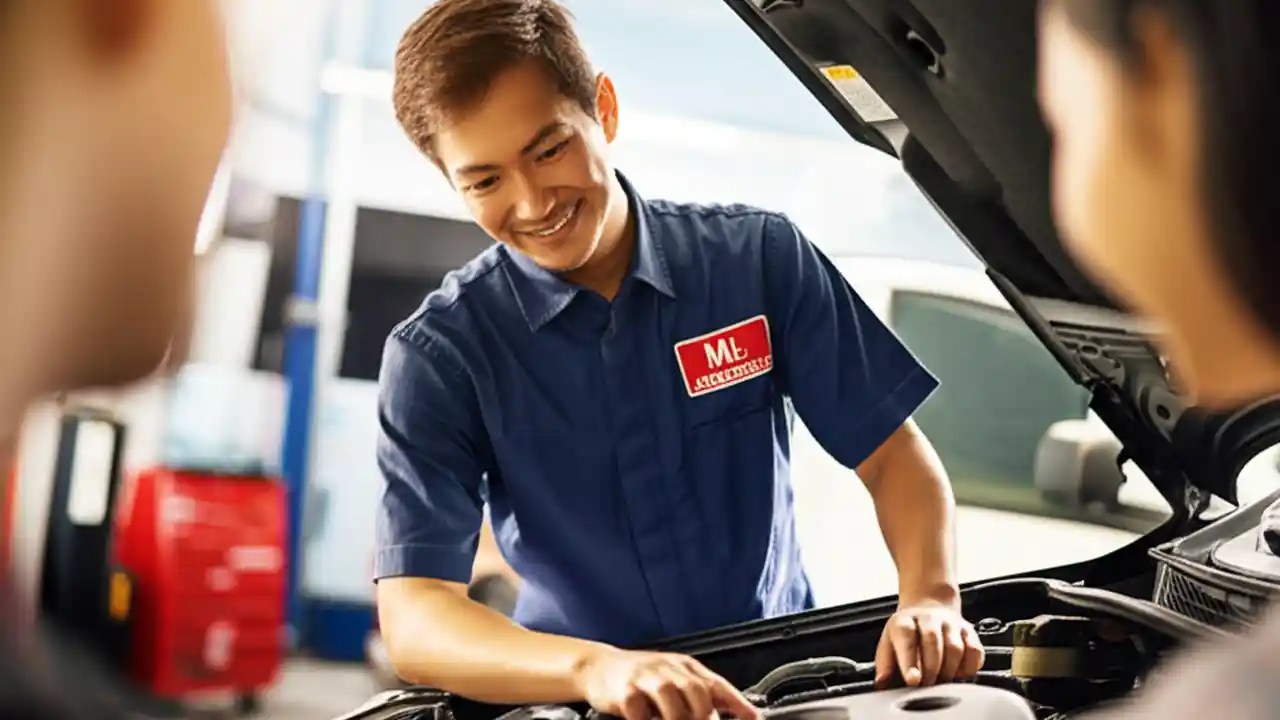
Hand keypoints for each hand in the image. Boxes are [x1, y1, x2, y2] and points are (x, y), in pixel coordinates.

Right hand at [573, 648, 758, 719]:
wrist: (598, 666)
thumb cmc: (641, 674)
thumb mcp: (673, 674)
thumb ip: (700, 690)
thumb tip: (735, 709)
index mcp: (684, 666)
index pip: (717, 685)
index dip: (738, 704)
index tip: (753, 719)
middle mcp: (668, 669)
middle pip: (698, 694)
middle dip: (703, 717)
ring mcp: (646, 679)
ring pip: (673, 705)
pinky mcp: (625, 692)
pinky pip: (642, 714)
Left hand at [874, 601, 983, 687]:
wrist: (929, 603)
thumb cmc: (907, 631)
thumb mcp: (888, 642)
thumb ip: (885, 663)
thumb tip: (881, 683)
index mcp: (905, 621)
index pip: (906, 638)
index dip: (909, 661)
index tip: (912, 679)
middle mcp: (929, 619)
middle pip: (932, 642)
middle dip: (931, 669)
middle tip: (926, 687)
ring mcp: (951, 624)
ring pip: (955, 648)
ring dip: (949, 670)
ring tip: (941, 683)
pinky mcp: (969, 631)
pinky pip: (975, 651)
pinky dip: (969, 668)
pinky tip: (959, 675)